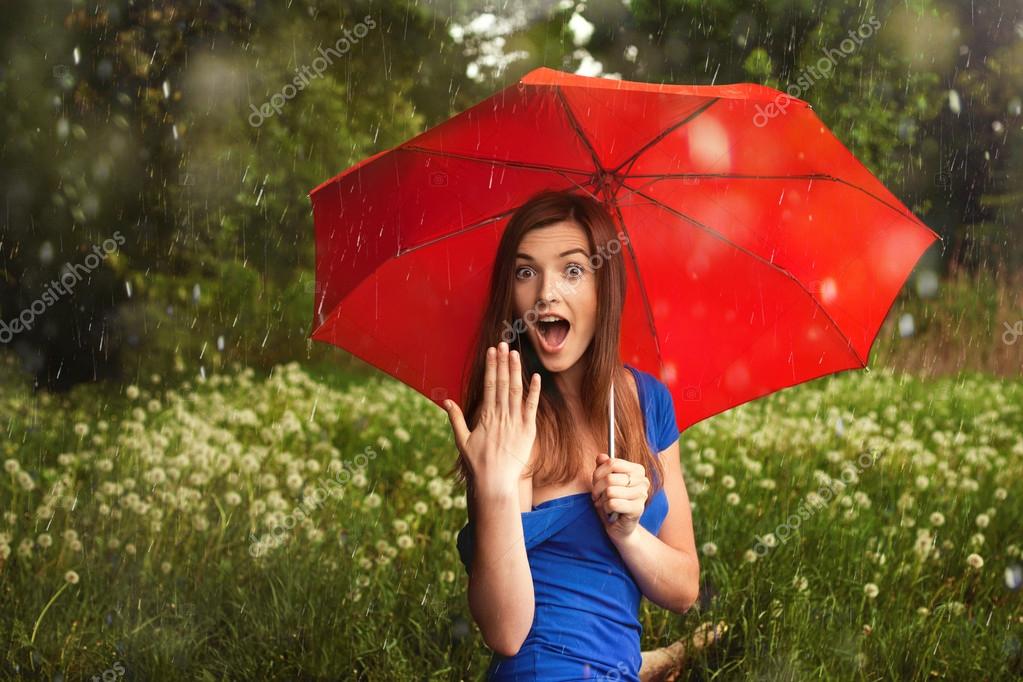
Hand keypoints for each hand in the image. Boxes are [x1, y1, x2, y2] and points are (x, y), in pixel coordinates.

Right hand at [443, 342, 540, 492]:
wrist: (495, 482)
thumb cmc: (477, 463)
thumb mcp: (462, 441)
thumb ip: (455, 419)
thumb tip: (446, 401)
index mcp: (486, 416)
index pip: (489, 385)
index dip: (491, 367)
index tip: (492, 352)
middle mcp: (501, 416)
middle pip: (502, 383)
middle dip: (503, 363)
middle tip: (504, 344)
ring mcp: (515, 423)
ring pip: (516, 391)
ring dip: (516, 371)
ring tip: (516, 354)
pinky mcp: (528, 431)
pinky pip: (531, 408)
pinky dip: (534, 392)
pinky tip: (536, 377)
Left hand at [591, 452, 647, 538]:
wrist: (619, 527)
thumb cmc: (612, 501)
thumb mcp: (604, 482)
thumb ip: (603, 467)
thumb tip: (601, 457)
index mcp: (637, 470)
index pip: (613, 462)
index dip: (598, 472)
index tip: (595, 481)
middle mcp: (643, 481)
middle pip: (610, 478)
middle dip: (597, 488)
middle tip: (597, 495)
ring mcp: (642, 495)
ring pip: (610, 491)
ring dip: (602, 500)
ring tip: (604, 504)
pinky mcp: (637, 509)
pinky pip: (613, 504)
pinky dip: (606, 508)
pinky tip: (610, 511)